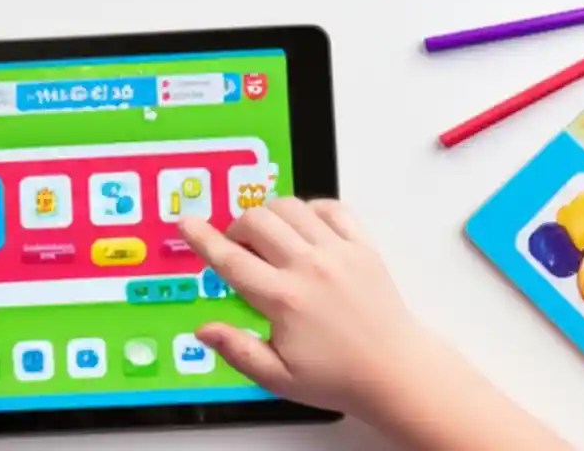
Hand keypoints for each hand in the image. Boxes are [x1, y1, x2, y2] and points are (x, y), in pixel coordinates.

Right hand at [181, 198, 569, 450]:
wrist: (396, 371)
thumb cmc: (340, 376)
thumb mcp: (278, 377)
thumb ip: (237, 350)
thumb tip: (204, 330)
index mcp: (284, 299)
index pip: (231, 258)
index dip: (203, 238)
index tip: (188, 223)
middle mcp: (310, 268)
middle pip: (257, 221)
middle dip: (236, 227)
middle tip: (237, 246)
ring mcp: (338, 252)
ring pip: (290, 206)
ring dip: (270, 214)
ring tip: (269, 237)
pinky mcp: (363, 246)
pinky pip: (331, 208)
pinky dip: (311, 209)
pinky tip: (305, 228)